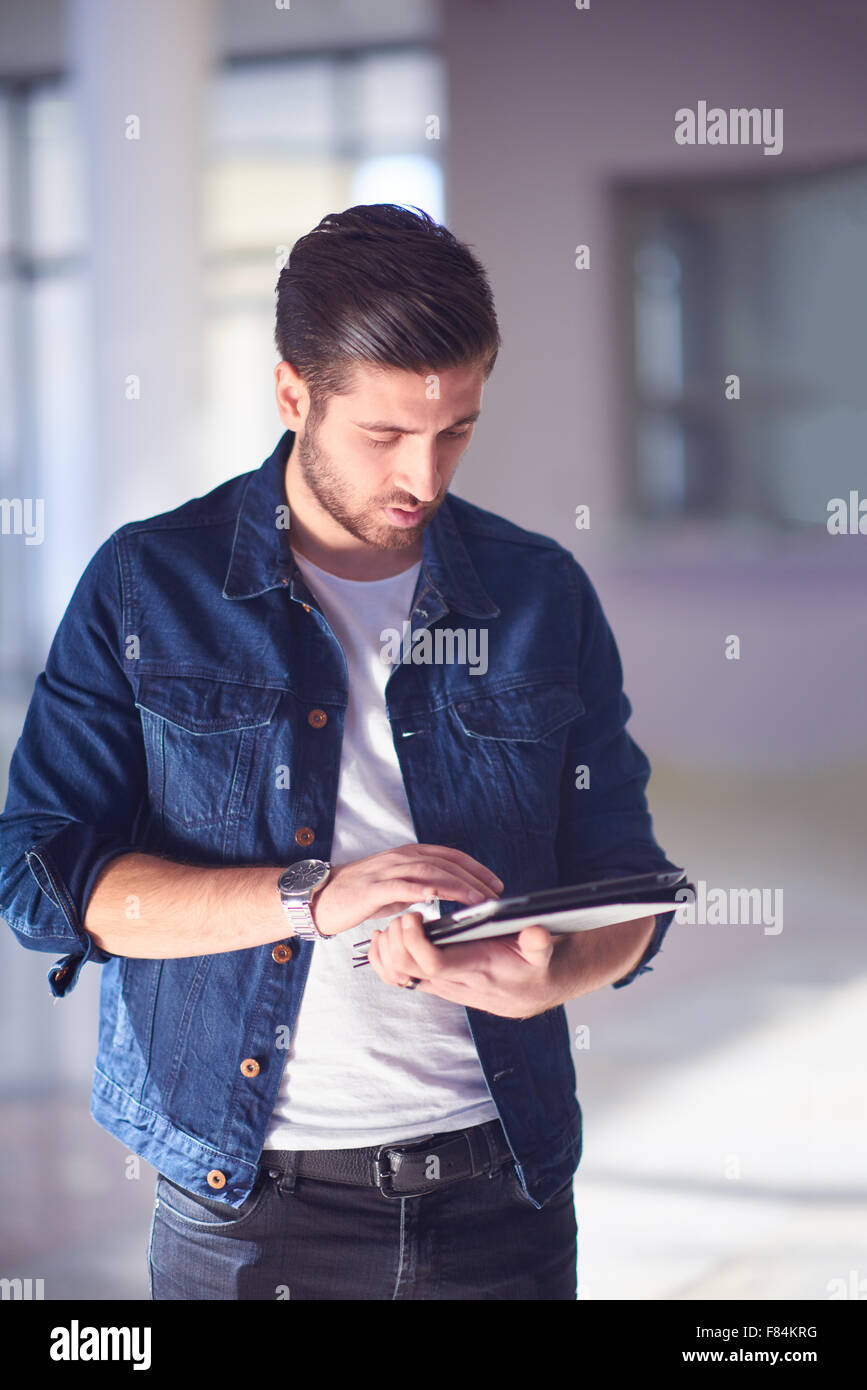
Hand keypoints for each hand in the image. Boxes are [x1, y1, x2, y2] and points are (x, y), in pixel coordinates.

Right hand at [310, 845, 502, 937]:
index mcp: (409, 855)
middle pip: (446, 863)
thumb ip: (421, 886)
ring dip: (458, 885)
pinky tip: (440, 897)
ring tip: (478, 900)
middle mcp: (402, 857)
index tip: (496, 884)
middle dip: (474, 879)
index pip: (450, 857)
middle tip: (495, 896)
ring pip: (430, 872)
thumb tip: (447, 893)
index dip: (476, 868)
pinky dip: (425, 890)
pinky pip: (404, 886)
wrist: (322, 897)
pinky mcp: (374, 888)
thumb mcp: (398, 888)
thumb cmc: (362, 895)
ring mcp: (388, 870)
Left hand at [366, 911, 564, 1018]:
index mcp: (473, 968)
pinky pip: (396, 976)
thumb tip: (536, 933)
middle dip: (396, 939)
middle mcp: (450, 979)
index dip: (416, 942)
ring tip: (391, 924)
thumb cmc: (532, 968)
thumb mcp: (541, 954)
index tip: (415, 916)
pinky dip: (383, 958)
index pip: (433, 963)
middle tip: (405, 914)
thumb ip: (538, 944)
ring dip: (385, 950)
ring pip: (395, 975)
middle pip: (406, 968)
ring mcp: (438, 982)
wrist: (528, 993)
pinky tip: (386, 937)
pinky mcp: (433, 980)